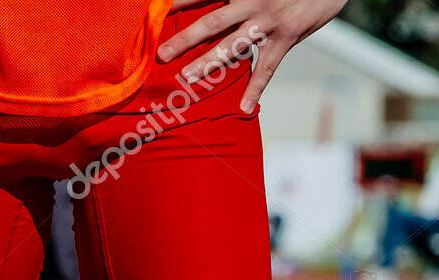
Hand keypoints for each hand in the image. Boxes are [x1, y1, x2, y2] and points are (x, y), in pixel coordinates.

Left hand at [158, 0, 348, 113]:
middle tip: (161, 55)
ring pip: (234, 44)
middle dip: (185, 39)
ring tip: (188, 78)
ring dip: (210, 62)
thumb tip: (200, 10)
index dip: (177, 4)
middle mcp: (251, 2)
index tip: (152, 15)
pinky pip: (267, 67)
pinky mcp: (287, 37)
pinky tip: (244, 109)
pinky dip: (256, 89)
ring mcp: (269, 21)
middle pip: (212, 22)